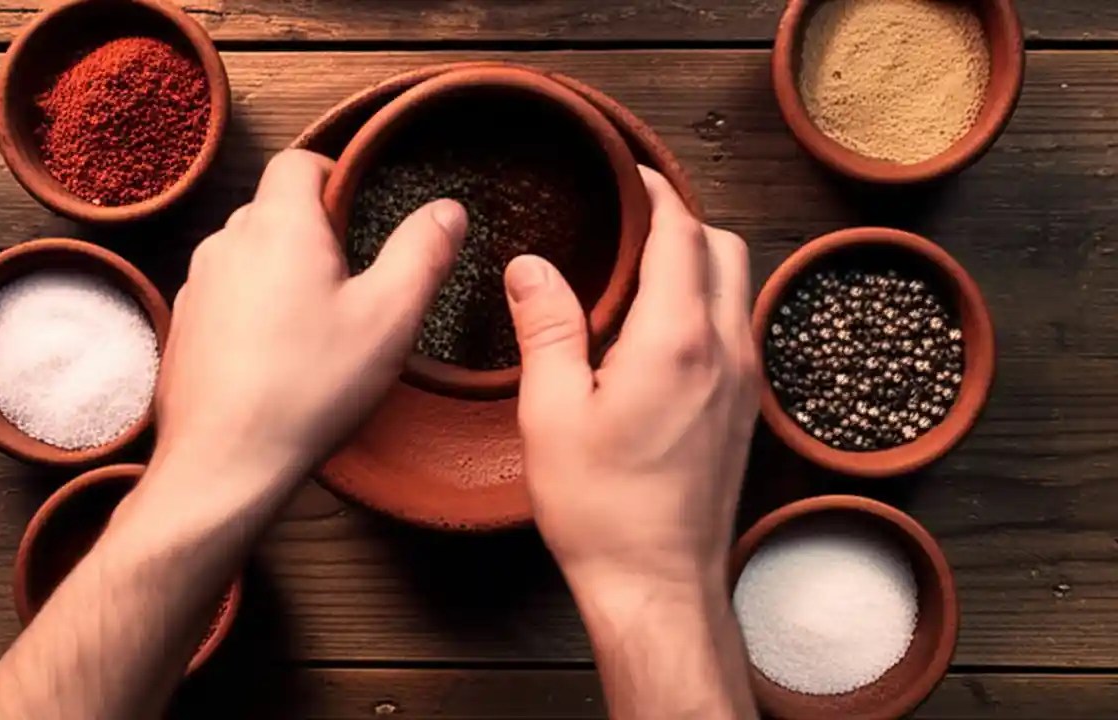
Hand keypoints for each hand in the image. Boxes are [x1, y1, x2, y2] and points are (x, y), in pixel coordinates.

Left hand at [152, 149, 466, 496]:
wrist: (224, 462)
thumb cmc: (309, 388)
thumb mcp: (390, 318)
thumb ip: (423, 253)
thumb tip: (446, 210)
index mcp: (279, 225)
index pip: (300, 161)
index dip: (335, 176)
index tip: (363, 214)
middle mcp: (227, 242)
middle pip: (275, 209)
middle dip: (315, 233)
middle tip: (354, 285)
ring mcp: (199, 285)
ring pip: (249, 255)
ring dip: (283, 275)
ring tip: (317, 329)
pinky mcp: (185, 327)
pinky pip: (227, 298)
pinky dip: (254, 312)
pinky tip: (279, 359)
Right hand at [506, 166, 757, 597]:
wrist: (659, 587)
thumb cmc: (603, 511)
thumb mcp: (552, 413)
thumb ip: (547, 328)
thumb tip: (530, 266)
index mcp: (676, 340)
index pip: (680, 233)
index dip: (656, 192)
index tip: (631, 174)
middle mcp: (725, 351)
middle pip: (724, 246)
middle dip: (682, 219)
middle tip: (631, 219)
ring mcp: (743, 383)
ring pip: (738, 286)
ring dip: (698, 262)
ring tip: (640, 272)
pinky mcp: (745, 411)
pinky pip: (736, 328)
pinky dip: (706, 304)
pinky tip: (658, 332)